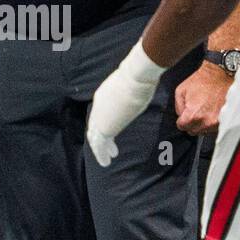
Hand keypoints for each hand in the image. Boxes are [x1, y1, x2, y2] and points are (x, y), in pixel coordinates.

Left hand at [87, 42, 163, 167]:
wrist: (135, 78)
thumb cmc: (140, 77)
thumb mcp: (134, 85)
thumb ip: (134, 91)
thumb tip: (145, 89)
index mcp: (103, 94)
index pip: (100, 113)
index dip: (103, 123)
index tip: (110, 132)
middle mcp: (98, 106)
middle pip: (94, 125)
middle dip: (99, 138)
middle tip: (105, 149)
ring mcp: (99, 116)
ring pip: (95, 137)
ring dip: (100, 149)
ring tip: (106, 160)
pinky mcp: (104, 126)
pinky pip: (99, 145)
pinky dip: (101, 154)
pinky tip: (106, 162)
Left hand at [174, 62, 231, 135]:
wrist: (222, 75)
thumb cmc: (203, 80)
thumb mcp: (181, 90)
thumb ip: (178, 107)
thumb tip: (180, 116)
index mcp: (193, 115)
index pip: (182, 127)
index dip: (182, 119)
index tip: (185, 114)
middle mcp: (206, 122)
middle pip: (193, 131)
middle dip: (191, 122)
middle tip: (195, 109)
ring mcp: (216, 122)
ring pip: (203, 130)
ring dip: (202, 122)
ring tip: (205, 108)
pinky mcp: (224, 120)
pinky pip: (213, 127)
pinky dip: (211, 121)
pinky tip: (212, 109)